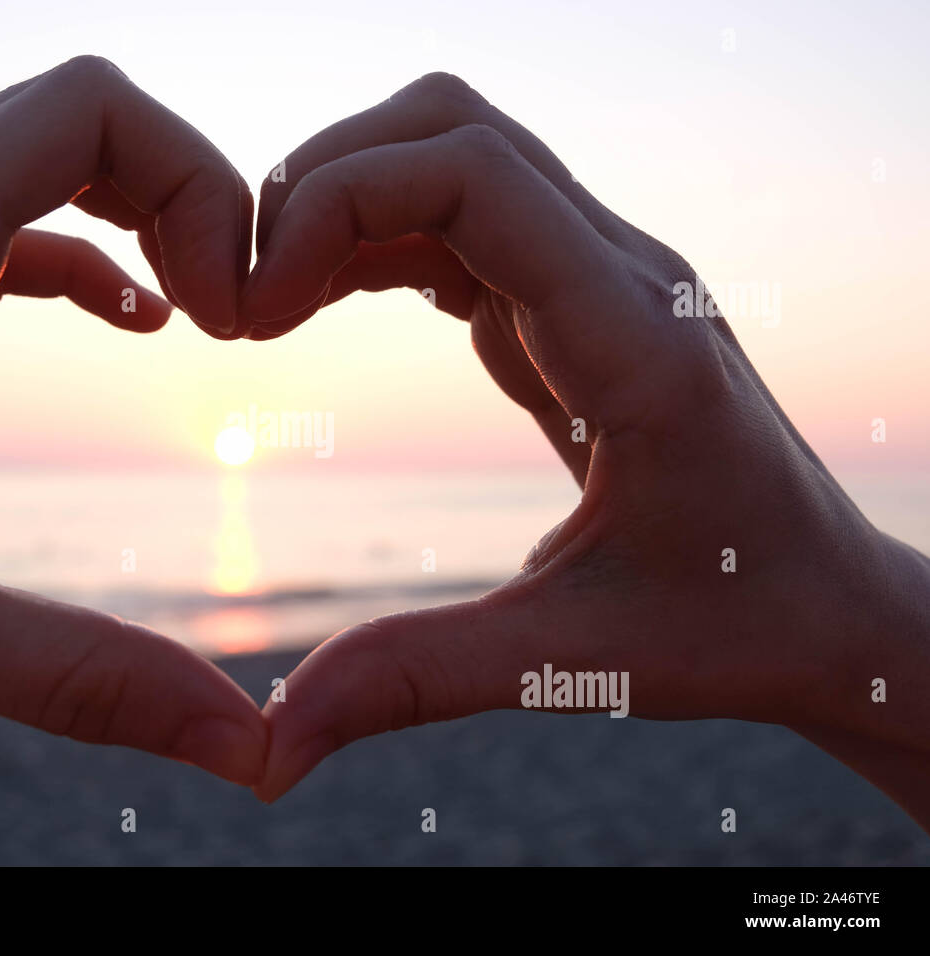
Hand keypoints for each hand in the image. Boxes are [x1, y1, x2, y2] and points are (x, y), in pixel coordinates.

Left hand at [0, 57, 265, 785]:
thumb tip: (242, 745)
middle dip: (187, 197)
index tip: (230, 316)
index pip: (84, 109)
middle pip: (73, 121)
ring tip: (208, 318)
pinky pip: (1, 233)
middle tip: (242, 316)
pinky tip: (133, 321)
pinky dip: (86, 261)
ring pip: (36, 167)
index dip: (195, 182)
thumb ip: (79, 678)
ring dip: (141, 223)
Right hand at [243, 73, 929, 822]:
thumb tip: (272, 750)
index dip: (337, 206)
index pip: (473, 173)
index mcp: (635, 340)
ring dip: (345, 201)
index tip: (260, 316)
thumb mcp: (570, 660)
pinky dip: (375, 237)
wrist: (826, 602)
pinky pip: (460, 218)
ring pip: (451, 154)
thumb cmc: (730, 622)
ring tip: (272, 303)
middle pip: (451, 128)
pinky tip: (326, 303)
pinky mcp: (575, 299)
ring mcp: (601, 276)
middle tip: (251, 300)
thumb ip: (416, 680)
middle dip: (323, 183)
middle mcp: (624, 276)